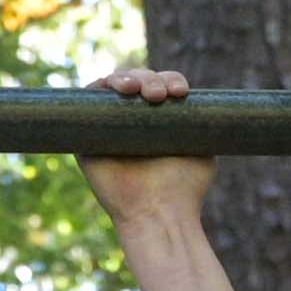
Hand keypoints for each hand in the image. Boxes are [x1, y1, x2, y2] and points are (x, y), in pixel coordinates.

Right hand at [77, 61, 217, 241]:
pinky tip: (119, 89)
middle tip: (160, 96)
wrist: (159, 212)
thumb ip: (200, 122)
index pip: (163, 85)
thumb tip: (199, 100)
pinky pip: (89, 98)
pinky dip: (101, 86)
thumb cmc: (186, 187)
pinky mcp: (86, 135)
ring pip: (115, 85)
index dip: (170, 80)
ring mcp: (109, 125)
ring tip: (139, 91)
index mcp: (161, 120)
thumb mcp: (203, 148)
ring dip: (128, 78)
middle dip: (151, 79)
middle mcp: (134, 119)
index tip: (181, 92)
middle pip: (139, 81)